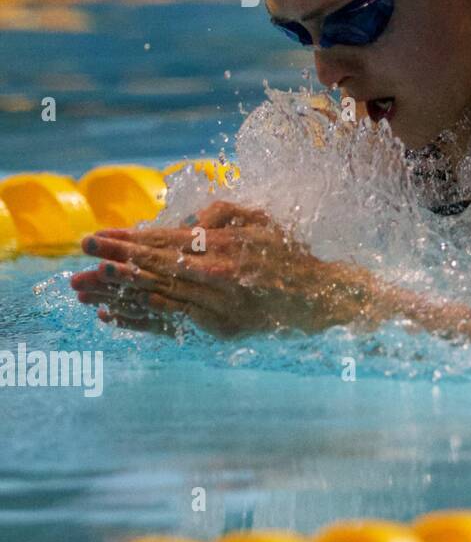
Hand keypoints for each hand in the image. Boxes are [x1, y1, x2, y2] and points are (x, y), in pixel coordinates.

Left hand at [70, 201, 356, 336]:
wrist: (323, 298)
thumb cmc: (291, 255)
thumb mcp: (263, 220)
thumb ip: (224, 212)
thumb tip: (187, 220)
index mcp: (224, 245)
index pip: (162, 241)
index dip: (124, 240)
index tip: (92, 238)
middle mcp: (216, 276)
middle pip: (151, 270)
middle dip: (110, 265)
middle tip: (77, 263)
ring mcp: (216, 305)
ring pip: (156, 298)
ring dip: (116, 294)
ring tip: (84, 291)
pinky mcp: (218, 329)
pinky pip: (171, 322)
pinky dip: (140, 319)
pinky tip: (114, 316)